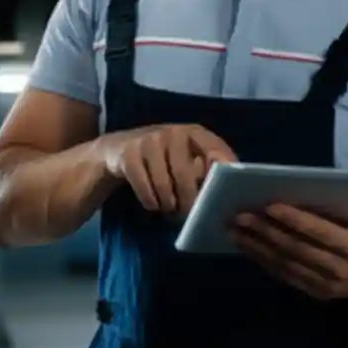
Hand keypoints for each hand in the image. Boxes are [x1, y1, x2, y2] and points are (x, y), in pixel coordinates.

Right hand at [95, 124, 236, 215]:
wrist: (120, 149)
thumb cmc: (165, 159)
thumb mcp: (187, 158)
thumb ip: (208, 170)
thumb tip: (227, 194)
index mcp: (195, 132)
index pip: (214, 148)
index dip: (222, 167)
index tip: (225, 188)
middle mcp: (173, 132)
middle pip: (184, 174)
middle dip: (188, 200)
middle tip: (188, 215)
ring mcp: (149, 140)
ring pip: (163, 185)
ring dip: (168, 204)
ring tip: (170, 208)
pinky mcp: (129, 153)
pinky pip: (144, 187)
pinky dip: (150, 201)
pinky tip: (153, 204)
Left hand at [231, 200, 347, 300]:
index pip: (318, 232)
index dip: (293, 219)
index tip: (269, 206)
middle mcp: (339, 269)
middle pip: (296, 249)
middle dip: (265, 232)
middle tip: (241, 216)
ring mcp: (327, 284)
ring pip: (287, 265)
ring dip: (259, 248)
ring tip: (236, 232)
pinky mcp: (319, 293)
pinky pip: (288, 277)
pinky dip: (267, 263)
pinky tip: (250, 250)